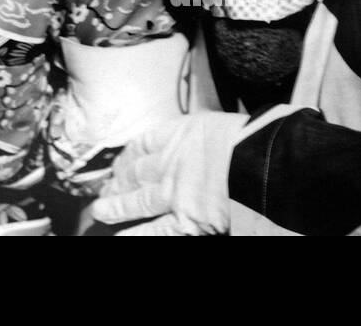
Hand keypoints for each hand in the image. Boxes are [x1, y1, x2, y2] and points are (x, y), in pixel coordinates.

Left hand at [91, 112, 245, 234]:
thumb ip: (203, 136)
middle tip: (104, 188)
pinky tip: (120, 237)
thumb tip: (206, 142)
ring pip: (137, 200)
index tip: (119, 160)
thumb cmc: (251, 139)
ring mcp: (175, 193)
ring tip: (100, 211)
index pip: (142, 144)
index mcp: (179, 135)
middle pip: (135, 173)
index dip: (127, 154)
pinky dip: (137, 235)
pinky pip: (156, 231)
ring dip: (117, 207)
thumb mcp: (220, 124)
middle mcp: (170, 163)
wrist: (259, 159)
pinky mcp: (186, 220)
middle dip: (118, 181)